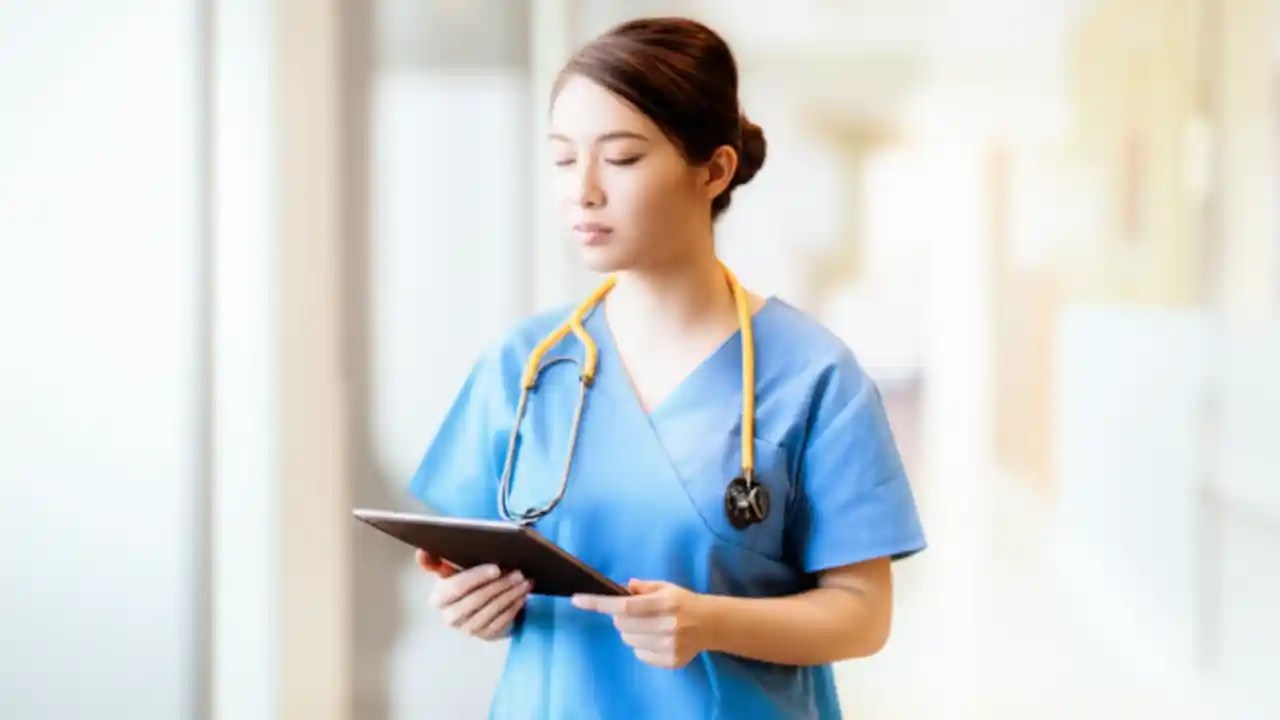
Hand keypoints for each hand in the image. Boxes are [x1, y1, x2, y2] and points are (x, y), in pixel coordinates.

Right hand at [417, 550, 531, 640]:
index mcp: (439, 598)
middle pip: (477, 599)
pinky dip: (514, 607)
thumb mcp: (450, 572)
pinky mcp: (484, 635)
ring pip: (491, 610)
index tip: (496, 568)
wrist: (475, 608)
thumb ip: (435, 562)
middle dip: (499, 585)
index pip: (456, 587)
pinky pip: (501, 621)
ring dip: (510, 595)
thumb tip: (421, 552)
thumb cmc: (464, 584)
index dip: (476, 577)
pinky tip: (523, 596)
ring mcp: (467, 629)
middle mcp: (450, 617)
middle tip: (518, 572)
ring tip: (524, 582)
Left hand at [571, 579, 708, 668]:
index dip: (599, 603)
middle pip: (622, 624)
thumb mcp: (666, 587)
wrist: (711, 624)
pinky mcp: (671, 660)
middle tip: (634, 613)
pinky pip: (640, 654)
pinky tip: (655, 638)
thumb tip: (625, 586)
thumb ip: (644, 587)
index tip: (577, 599)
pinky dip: (641, 646)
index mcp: (664, 603)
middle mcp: (667, 625)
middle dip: (620, 617)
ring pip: (628, 640)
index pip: (624, 604)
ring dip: (630, 632)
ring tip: (647, 625)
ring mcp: (669, 645)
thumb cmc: (684, 602)